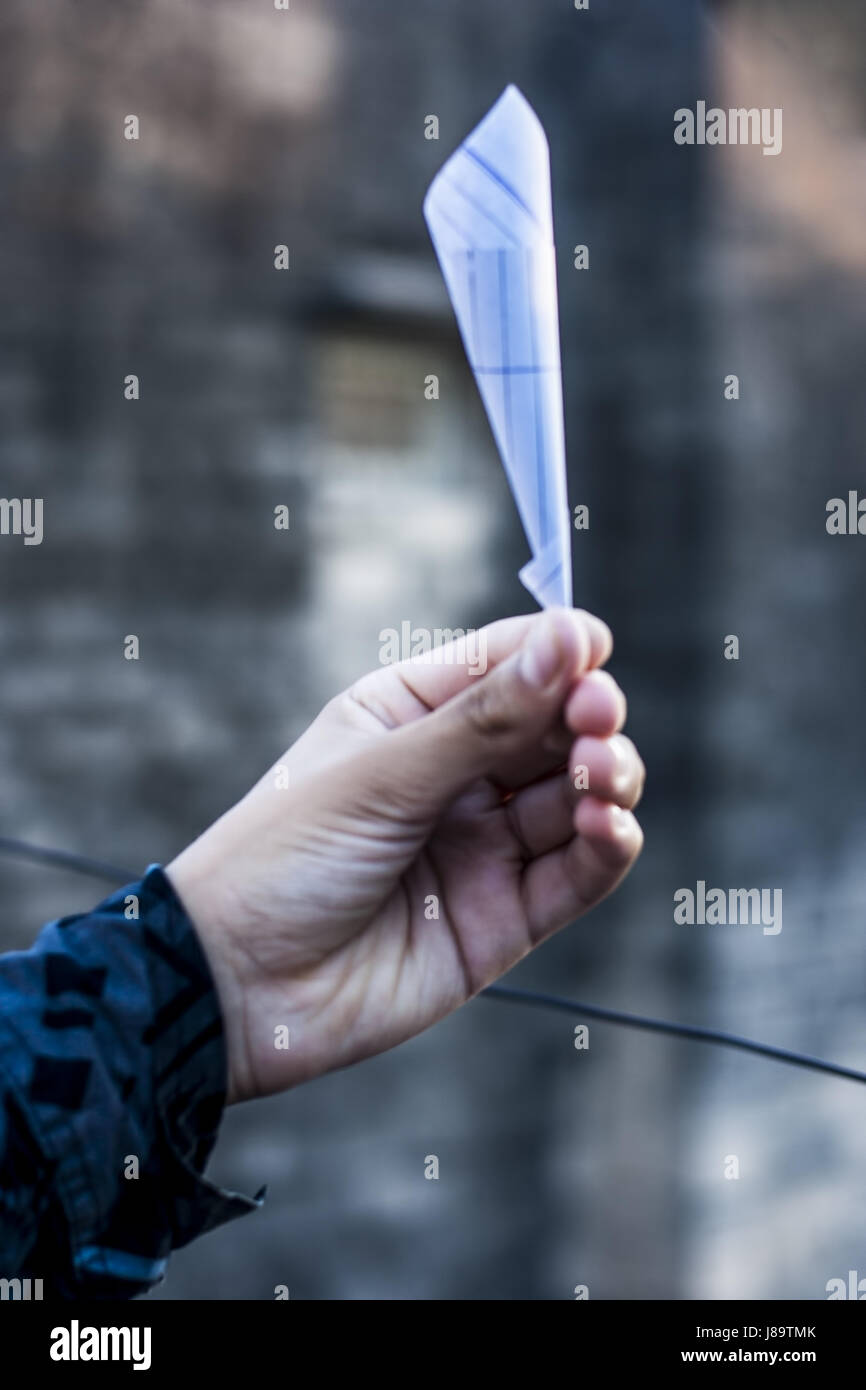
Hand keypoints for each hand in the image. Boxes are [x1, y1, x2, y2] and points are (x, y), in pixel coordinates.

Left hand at [166, 609, 644, 1102]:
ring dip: (605, 778)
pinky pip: (575, 874)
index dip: (557, 651)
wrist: (234, 988)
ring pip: (578, 798)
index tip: (591, 648)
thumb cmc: (281, 857)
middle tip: (594, 720)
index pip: (507, 664)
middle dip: (587, 716)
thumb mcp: (381, 775)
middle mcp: (457, 775)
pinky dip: (606, 847)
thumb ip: (482, 719)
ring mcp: (483, 846)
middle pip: (554, 728)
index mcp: (412, 715)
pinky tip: (608, 826)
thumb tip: (565, 640)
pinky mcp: (504, 918)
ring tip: (597, 776)